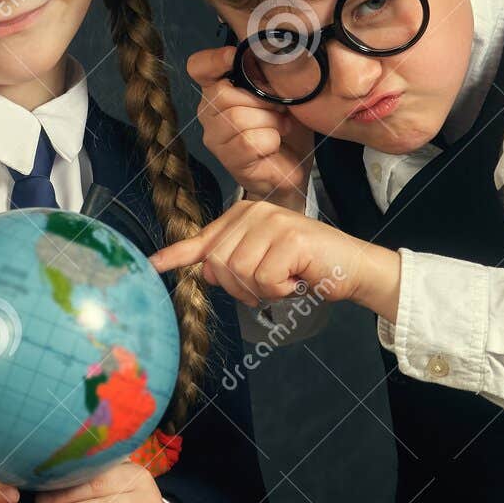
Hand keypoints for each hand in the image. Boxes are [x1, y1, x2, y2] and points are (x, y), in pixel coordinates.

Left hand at [148, 199, 401, 317]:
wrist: (351, 266)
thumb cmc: (305, 266)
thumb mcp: (262, 263)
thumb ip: (231, 263)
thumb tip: (202, 270)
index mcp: (243, 214)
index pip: (203, 239)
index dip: (177, 256)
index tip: (152, 265)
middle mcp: (254, 212)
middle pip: (220, 265)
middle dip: (241, 287)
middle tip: (270, 284)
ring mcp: (272, 223)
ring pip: (239, 274)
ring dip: (263, 290)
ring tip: (286, 279)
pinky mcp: (289, 239)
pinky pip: (264, 280)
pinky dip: (281, 290)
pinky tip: (298, 278)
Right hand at [187, 47, 314, 209]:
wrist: (294, 165)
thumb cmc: (285, 125)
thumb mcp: (281, 91)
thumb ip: (269, 73)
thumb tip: (271, 58)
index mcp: (219, 88)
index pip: (199, 67)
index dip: (213, 59)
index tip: (232, 56)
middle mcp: (209, 112)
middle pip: (222, 94)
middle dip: (261, 100)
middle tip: (280, 109)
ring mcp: (216, 139)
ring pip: (236, 119)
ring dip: (270, 122)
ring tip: (281, 128)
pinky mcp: (229, 161)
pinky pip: (248, 142)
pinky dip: (271, 141)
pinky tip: (275, 145)